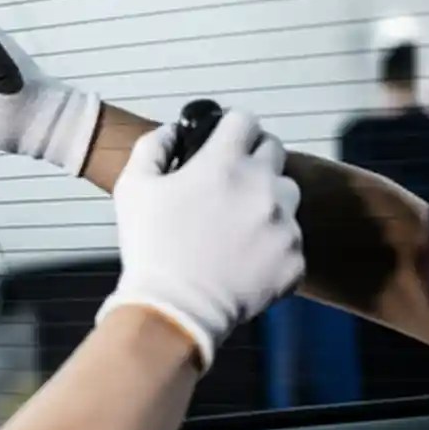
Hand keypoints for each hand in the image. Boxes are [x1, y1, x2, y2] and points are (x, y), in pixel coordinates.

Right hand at [98, 112, 304, 369]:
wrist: (175, 309)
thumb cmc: (150, 245)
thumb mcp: (133, 187)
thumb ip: (153, 145)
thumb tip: (173, 131)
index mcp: (224, 164)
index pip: (244, 120)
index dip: (231, 124)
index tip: (223, 136)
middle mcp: (263, 187)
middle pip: (273, 150)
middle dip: (252, 157)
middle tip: (228, 180)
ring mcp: (285, 224)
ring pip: (287, 194)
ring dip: (267, 198)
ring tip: (238, 221)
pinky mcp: (295, 259)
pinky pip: (290, 240)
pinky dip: (271, 244)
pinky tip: (243, 257)